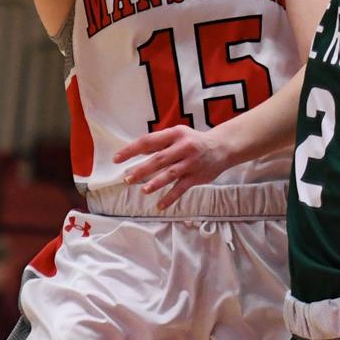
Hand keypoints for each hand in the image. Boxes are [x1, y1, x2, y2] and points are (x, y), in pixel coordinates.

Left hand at [112, 125, 231, 209]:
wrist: (222, 147)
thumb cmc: (193, 141)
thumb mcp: (177, 135)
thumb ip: (158, 143)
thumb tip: (136, 151)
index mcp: (174, 134)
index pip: (148, 141)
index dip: (131, 150)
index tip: (117, 159)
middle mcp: (183, 147)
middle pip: (159, 159)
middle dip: (142, 169)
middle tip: (127, 179)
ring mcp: (190, 163)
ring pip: (171, 174)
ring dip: (156, 183)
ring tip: (143, 190)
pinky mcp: (196, 176)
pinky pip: (181, 188)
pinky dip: (171, 197)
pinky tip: (160, 205)